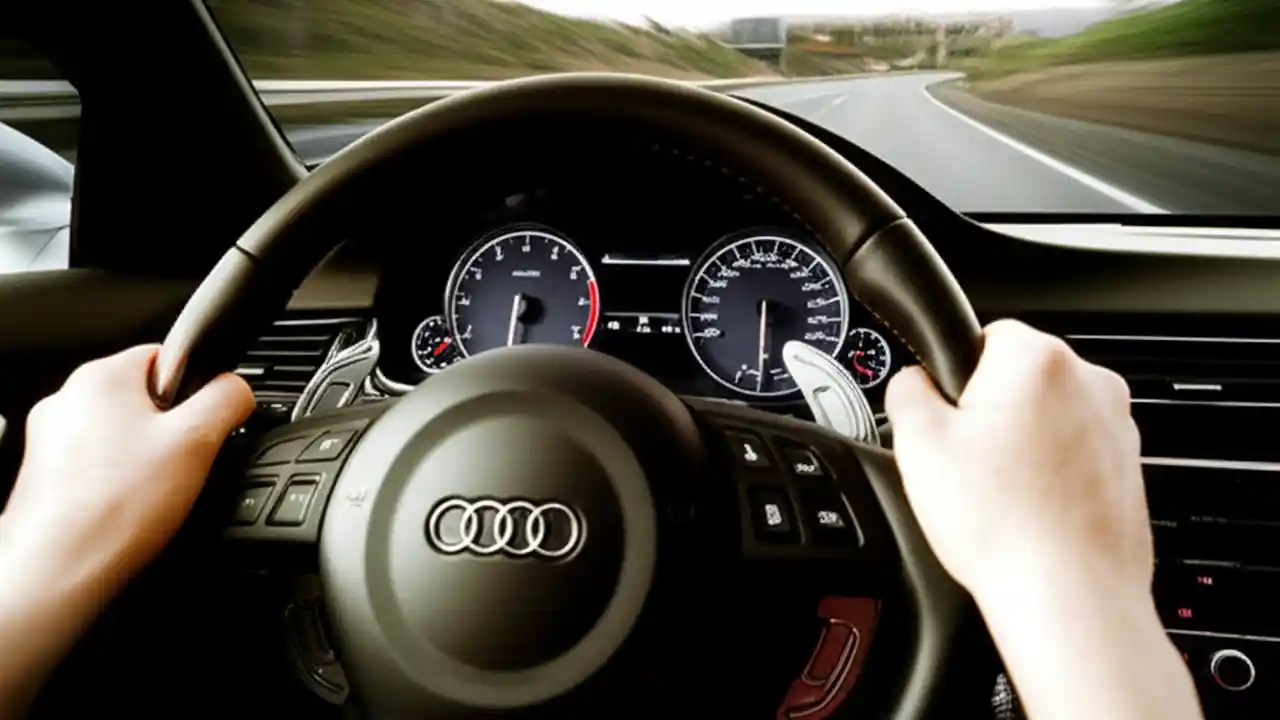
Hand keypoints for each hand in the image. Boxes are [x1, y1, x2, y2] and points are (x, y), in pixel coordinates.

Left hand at [1, 345, 253, 590]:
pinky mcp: (47, 474)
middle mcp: (67, 400)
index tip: (204, 426)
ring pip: (121, 434)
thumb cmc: (115, 507)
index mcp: (101, 377)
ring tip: (151, 493)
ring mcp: (51, 438)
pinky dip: (118, 482)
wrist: (57, 569)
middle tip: (182, 465)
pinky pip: (99, 464)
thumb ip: (227, 399)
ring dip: (144, 458)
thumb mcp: (198, 441)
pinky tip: (126, 508)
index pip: (167, 356)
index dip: (196, 390)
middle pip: (144, 398)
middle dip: (170, 430)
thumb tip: (236, 388)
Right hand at [885, 319, 1148, 606]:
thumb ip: (905, 391)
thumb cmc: (1004, 524)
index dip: (954, 381)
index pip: (982, 335)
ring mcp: (1118, 426)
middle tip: (966, 466)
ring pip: (1047, 419)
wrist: (1070, 596)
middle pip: (1017, 379)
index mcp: (1037, 358)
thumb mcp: (917, 444)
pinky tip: (1029, 513)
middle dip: (990, 414)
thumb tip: (913, 381)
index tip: (948, 423)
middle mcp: (1090, 381)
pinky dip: (1051, 477)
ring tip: (1000, 497)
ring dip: (1022, 446)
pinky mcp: (1128, 468)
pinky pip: (1075, 456)